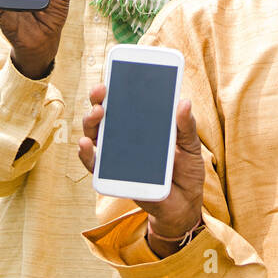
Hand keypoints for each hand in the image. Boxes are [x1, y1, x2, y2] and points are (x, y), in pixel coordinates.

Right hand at [79, 84, 205, 257]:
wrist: (184, 204)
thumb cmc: (187, 171)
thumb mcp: (191, 145)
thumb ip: (186, 126)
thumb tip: (183, 102)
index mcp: (144, 125)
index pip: (125, 102)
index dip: (117, 87)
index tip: (114, 73)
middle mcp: (125, 137)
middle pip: (105, 115)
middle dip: (99, 100)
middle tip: (102, 91)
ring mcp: (117, 156)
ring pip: (95, 136)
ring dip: (90, 123)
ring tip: (96, 114)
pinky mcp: (113, 176)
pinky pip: (94, 165)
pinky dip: (87, 155)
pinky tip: (86, 145)